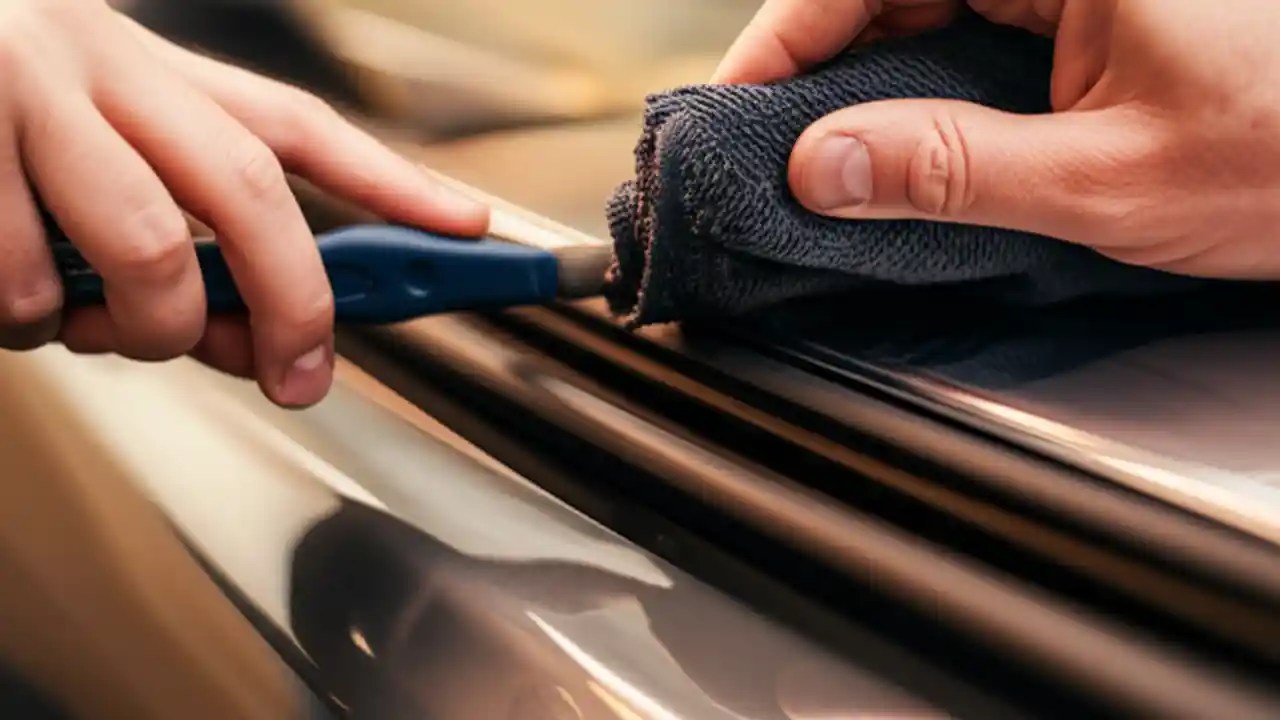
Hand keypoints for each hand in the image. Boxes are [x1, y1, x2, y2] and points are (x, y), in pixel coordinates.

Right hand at [0, 0, 488, 406]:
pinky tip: (0, 294)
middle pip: (249, 191)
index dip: (395, 180)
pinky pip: (13, 283)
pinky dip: (17, 322)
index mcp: (145, 68)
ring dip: (135, 326)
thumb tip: (257, 340)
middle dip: (294, 300)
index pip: (299, 126)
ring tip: (82, 322)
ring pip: (142, 254)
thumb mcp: (94, 149)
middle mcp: (96, 65)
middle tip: (302, 374)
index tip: (471, 229)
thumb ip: (178, 237)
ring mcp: (19, 99)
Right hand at [715, 0, 1279, 279]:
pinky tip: (886, 152)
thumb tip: (819, 166)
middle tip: (756, 151)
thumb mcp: (1104, 179)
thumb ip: (950, 168)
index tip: (730, 109)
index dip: (783, 40)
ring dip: (860, 88)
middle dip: (812, 70)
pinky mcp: (1079, 25)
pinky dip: (916, 99)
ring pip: (920, 16)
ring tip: (806, 163)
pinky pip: (967, 43)